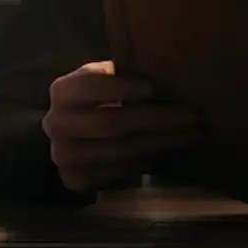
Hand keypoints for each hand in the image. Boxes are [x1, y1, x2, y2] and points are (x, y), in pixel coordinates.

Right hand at [42, 60, 203, 193]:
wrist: (76, 132)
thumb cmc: (102, 96)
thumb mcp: (107, 77)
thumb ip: (126, 73)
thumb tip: (169, 68)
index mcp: (63, 91)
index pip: (89, 86)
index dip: (122, 88)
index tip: (155, 88)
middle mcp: (56, 124)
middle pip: (110, 123)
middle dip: (155, 119)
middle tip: (190, 115)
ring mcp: (63, 155)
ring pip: (119, 151)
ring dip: (160, 142)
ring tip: (191, 134)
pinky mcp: (75, 179)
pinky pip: (118, 172)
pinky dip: (149, 160)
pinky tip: (172, 150)